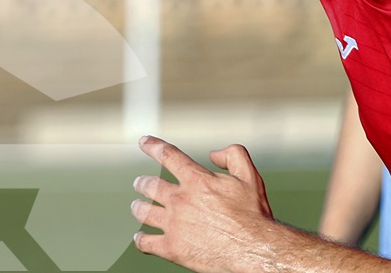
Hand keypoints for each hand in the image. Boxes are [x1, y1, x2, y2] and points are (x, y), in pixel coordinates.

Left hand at [132, 136, 274, 272]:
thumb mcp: (250, 176)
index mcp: (198, 180)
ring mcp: (173, 224)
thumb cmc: (253, 215)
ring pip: (143, 211)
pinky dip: (140, 239)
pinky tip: (140, 238)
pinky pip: (145, 242)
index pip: (169, 155)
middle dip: (142, 182)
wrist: (252, 248)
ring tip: (137, 206)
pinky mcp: (171, 248)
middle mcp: (180, 200)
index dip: (153, 145)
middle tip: (140, 183)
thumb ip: (234, 155)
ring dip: (138, 207)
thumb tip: (213, 154)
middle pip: (150, 185)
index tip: (144, 141)